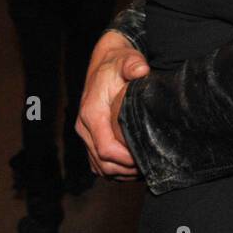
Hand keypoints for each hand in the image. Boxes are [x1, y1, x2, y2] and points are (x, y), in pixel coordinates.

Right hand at [75, 31, 150, 178]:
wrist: (104, 62)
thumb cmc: (116, 64)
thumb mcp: (127, 60)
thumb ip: (133, 64)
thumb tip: (141, 70)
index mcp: (91, 113)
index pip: (105, 148)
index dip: (125, 159)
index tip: (144, 158)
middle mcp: (84, 127)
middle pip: (102, 163)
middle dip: (125, 170)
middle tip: (149, 166)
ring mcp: (85, 135)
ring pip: (99, 167)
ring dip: (120, 172)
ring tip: (143, 168)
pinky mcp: (90, 138)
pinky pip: (98, 163)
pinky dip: (114, 169)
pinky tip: (132, 166)